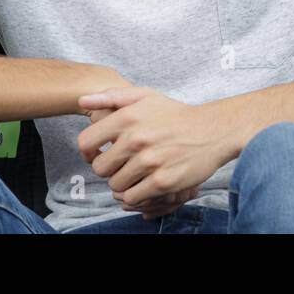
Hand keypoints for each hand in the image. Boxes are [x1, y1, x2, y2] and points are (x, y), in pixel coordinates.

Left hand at [79, 72, 189, 218]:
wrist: (212, 130)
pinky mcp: (162, 181)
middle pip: (100, 168)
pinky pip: (133, 198)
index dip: (89, 152)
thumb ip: (111, 97)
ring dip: (122, 183)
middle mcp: (136, 139)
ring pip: (115, 185)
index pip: (85, 143)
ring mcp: (149, 161)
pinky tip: (144, 185)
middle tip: (122, 165)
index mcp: (127, 117)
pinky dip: (135, 196)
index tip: (100, 153)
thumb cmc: (175, 114)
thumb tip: (81, 102)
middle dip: (108, 169)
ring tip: (135, 175)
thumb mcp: (145, 96)